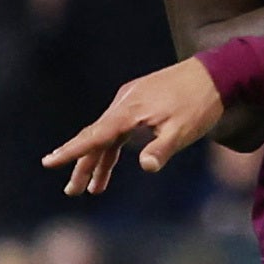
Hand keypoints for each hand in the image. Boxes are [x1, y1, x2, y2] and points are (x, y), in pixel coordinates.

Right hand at [41, 58, 225, 195]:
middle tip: (71, 191)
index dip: (72, 151)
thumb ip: (162, 148)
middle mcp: (123, 103)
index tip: (49, 162)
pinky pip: (117, 126)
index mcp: (130, 111)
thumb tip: (145, 166)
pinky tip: (109, 163)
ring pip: (106, 134)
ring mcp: (129, 100)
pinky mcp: (138, 100)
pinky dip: (112, 146)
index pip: (95, 136)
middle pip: (96, 138)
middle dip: (82, 165)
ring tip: (93, 189)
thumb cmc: (199, 104)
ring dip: (99, 160)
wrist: (214, 73)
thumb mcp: (184, 131)